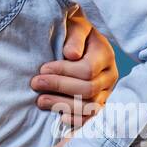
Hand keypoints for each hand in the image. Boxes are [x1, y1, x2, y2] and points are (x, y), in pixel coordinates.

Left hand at [31, 6, 117, 127]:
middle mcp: (110, 75)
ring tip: (40, 100)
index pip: (87, 70)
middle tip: (35, 83)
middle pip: (88, 89)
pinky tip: (60, 117)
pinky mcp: (100, 104)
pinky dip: (77, 120)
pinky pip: (92, 118)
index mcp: (105, 54)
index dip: (63, 71)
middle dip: (59, 87)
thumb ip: (74, 38)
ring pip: (90, 107)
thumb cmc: (74, 33)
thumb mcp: (75, 26)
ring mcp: (107, 92)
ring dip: (62, 105)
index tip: (42, 69)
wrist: (82, 40)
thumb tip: (71, 55)